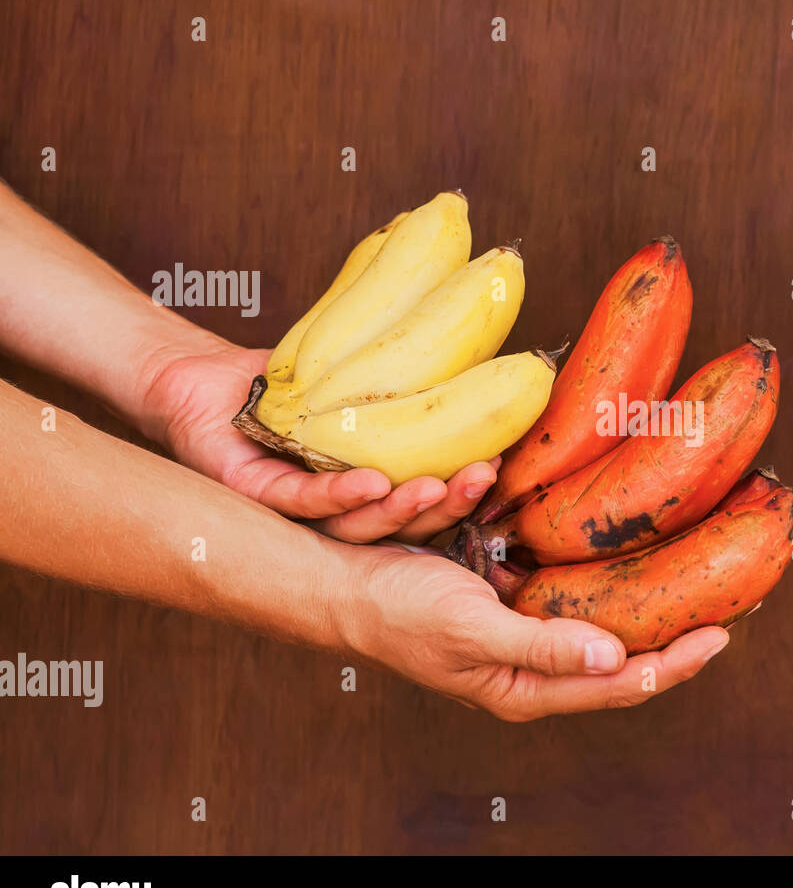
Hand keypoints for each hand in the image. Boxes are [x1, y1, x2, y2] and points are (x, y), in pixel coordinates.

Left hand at [142, 342, 496, 542]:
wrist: (198, 376)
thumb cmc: (279, 385)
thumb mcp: (351, 385)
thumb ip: (402, 390)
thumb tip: (477, 358)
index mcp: (364, 491)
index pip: (421, 505)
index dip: (462, 494)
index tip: (498, 465)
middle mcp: (333, 512)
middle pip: (399, 528)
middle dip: (445, 508)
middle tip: (480, 480)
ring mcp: (293, 512)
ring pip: (355, 528)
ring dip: (400, 511)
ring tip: (435, 489)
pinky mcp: (253, 495)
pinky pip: (302, 502)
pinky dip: (339, 496)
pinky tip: (371, 483)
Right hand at [347, 544, 730, 719]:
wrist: (348, 586)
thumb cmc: (402, 614)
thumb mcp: (472, 628)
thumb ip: (542, 646)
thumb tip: (613, 656)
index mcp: (528, 688)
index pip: (621, 684)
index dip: (674, 664)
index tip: (720, 635)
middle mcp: (535, 669)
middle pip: (622, 663)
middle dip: (672, 641)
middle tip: (722, 607)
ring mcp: (526, 638)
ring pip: (602, 630)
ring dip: (644, 613)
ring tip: (691, 586)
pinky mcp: (514, 607)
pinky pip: (571, 598)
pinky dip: (604, 585)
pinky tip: (628, 564)